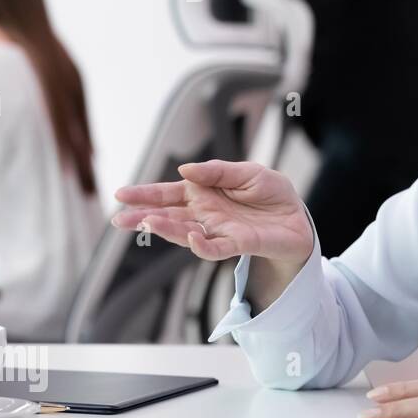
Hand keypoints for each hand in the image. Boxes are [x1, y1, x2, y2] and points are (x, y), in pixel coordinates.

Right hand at [111, 159, 312, 265]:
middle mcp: (204, 214)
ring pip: (186, 233)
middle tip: (120, 218)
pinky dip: (202, 245)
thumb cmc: (270, 193)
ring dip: (167, 229)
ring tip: (148, 222)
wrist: (297, 218)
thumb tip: (185, 170)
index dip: (145, 194)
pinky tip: (192, 239)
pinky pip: (215, 248)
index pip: (168, 194)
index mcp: (203, 193)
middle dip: (143, 217)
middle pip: (168, 216)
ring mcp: (218, 230)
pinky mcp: (237, 243)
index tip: (121, 194)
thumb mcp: (248, 172)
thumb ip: (218, 171)